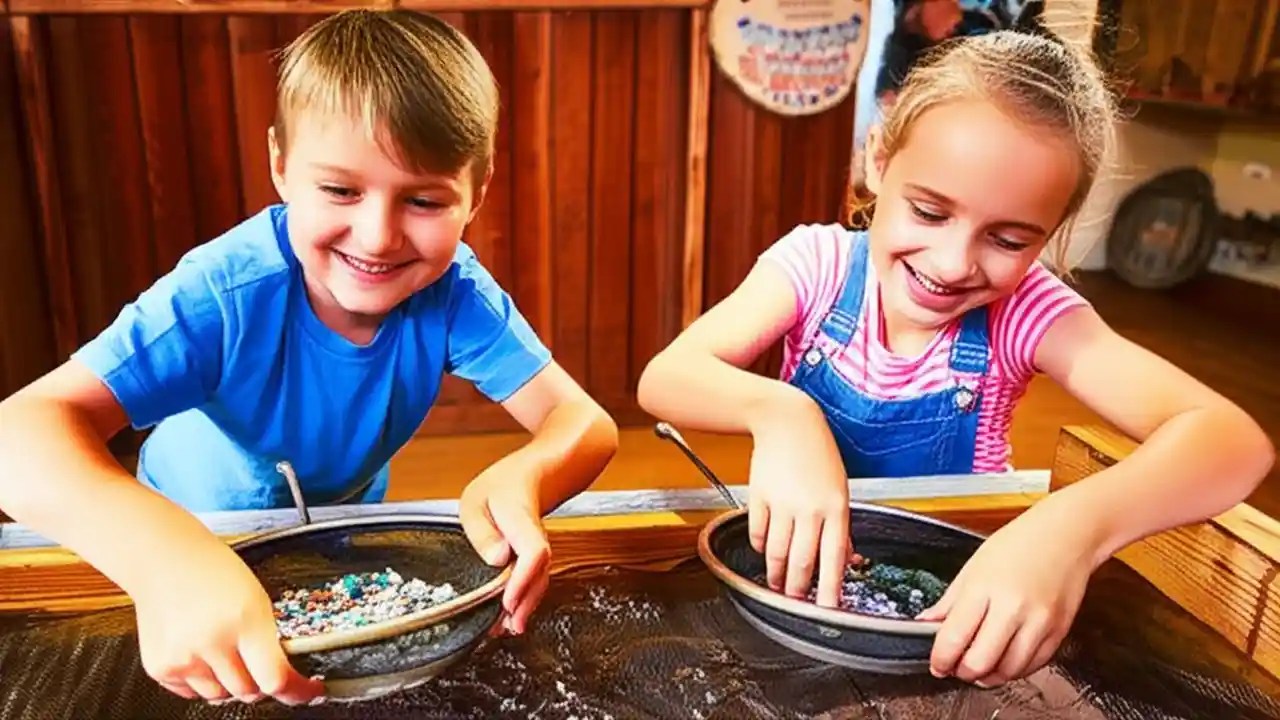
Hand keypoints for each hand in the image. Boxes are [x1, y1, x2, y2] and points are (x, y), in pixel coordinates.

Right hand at [133, 549, 323, 704]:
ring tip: (224, 650)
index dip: (296, 690)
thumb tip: (283, 675)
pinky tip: (202, 652)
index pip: (275, 678)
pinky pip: (192, 692)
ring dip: (230, 682)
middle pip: (249, 691)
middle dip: (260, 681)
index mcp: (244, 620)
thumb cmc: (211, 570)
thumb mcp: (256, 596)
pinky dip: (203, 680)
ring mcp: (183, 658)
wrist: (162, 558)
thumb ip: (268, 637)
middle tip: (258, 662)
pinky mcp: (160, 667)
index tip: (307, 690)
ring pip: (221, 696)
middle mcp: (212, 642)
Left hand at [459, 461, 551, 635]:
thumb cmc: (501, 487)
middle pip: (539, 575)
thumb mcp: (476, 500)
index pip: (533, 552)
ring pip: (539, 582)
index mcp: (521, 519)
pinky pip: (534, 581)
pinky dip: (525, 600)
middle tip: (503, 628)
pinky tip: (511, 616)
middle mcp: (535, 538)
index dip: (523, 580)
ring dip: (525, 608)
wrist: (531, 476)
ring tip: (504, 630)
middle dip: (523, 605)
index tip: (508, 602)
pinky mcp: (535, 558)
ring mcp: (539, 549)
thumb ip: (482, 530)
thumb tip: (496, 558)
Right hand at [747, 398, 854, 607]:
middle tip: (795, 601)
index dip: (829, 590)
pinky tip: (766, 550)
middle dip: (796, 590)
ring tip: (777, 583)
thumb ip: (840, 527)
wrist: (788, 423)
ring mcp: (782, 504)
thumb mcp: (839, 490)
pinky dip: (761, 547)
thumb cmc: (818, 455)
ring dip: (775, 574)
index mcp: (835, 509)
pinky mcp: (760, 498)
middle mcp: (809, 509)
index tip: (829, 610)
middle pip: (800, 563)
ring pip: (776, 554)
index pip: (833, 559)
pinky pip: (758, 534)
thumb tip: (844, 559)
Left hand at [916, 504, 1099, 686]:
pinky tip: (1004, 660)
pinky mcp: (1059, 632)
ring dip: (989, 676)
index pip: (954, 637)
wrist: (1066, 535)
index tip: (937, 664)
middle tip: (956, 667)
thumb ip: (949, 602)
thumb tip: (926, 623)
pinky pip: (1033, 666)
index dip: (940, 659)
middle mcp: (1013, 607)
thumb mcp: (973, 567)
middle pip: (980, 662)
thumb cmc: (1019, 545)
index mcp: (984, 588)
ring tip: (979, 666)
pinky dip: (1014, 671)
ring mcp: (1039, 622)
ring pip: (1008, 671)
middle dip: (962, 672)